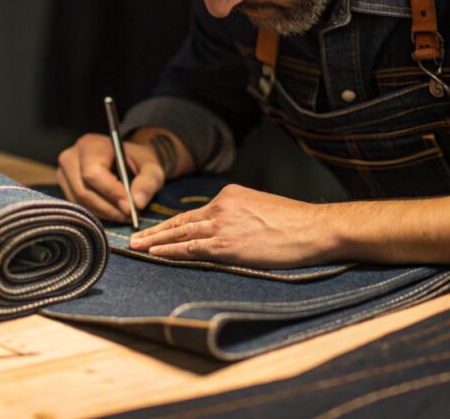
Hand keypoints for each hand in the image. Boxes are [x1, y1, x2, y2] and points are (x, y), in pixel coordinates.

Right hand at [57, 133, 165, 221]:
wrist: (128, 160)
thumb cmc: (139, 161)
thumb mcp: (152, 168)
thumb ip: (148, 182)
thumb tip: (137, 203)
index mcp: (91, 145)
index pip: (93, 173)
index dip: (110, 192)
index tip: (130, 207)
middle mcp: (71, 157)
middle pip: (83, 190)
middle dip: (108, 207)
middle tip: (129, 216)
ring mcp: (64, 173)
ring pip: (79, 201)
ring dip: (103, 213)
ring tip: (124, 215)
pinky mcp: (65, 187)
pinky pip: (78, 206)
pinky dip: (97, 213)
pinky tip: (113, 213)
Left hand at [129, 184, 337, 267]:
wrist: (314, 228)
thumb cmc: (295, 223)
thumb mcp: (260, 208)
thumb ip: (238, 215)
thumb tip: (226, 230)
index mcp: (229, 195)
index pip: (193, 213)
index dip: (171, 224)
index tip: (155, 230)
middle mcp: (221, 206)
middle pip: (180, 222)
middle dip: (154, 231)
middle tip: (134, 238)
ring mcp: (223, 225)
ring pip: (181, 234)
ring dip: (155, 242)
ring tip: (137, 248)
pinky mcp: (227, 244)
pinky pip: (191, 248)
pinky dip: (171, 251)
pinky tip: (156, 254)